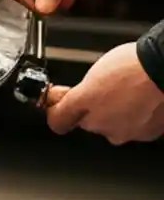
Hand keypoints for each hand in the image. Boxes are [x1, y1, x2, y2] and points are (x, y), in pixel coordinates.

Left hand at [46, 43, 163, 143]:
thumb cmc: (135, 64)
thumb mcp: (96, 71)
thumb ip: (82, 91)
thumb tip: (73, 96)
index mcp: (84, 101)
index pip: (57, 121)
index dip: (56, 113)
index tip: (56, 107)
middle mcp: (101, 122)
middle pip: (87, 122)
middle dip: (92, 110)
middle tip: (104, 93)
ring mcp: (123, 131)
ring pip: (111, 127)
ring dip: (114, 115)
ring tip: (127, 94)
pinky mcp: (143, 135)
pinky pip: (133, 128)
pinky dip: (135, 119)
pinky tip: (141, 102)